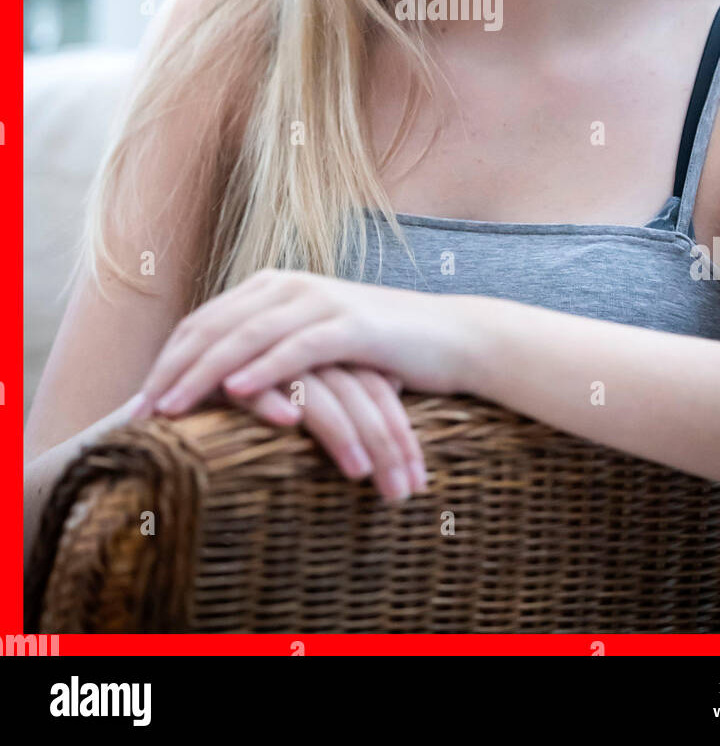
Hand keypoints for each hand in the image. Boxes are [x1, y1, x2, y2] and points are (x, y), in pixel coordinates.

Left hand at [135, 268, 478, 427]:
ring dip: (205, 373)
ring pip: (248, 336)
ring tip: (174, 407)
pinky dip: (265, 368)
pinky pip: (298, 347)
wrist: (449, 338)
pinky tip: (238, 391)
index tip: (139, 402)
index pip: (206, 322)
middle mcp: (291, 286)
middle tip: (142, 411)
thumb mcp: (315, 348)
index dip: (169, 360)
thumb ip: (270, 353)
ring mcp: (321, 301)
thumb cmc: (378, 353)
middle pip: (215, 326)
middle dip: (174, 370)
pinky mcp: (352, 326)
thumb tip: (219, 390)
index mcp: (275, 287)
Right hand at [228, 364, 426, 501]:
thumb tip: (398, 391)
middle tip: (403, 493)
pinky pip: (249, 385)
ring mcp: (263, 355)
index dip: (399, 433)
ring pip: (314, 391)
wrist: (181, 382)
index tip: (418, 482)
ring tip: (362, 473)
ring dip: (341, 431)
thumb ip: (342, 390)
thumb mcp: (306, 393)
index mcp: (324, 350)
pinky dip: (269, 400)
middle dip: (384, 443)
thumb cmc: (252, 397)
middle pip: (354, 389)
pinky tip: (288, 420)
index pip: (374, 386)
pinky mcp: (220, 371)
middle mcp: (300, 346)